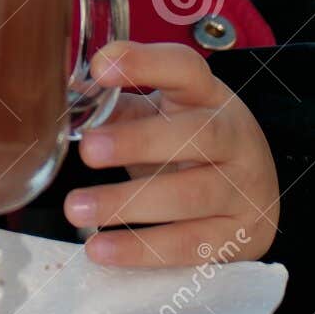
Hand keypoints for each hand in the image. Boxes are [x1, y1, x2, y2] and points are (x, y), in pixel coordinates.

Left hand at [63, 40, 279, 268]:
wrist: (251, 194)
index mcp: (208, 97)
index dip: (145, 63)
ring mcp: (244, 190)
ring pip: (192, 196)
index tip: (99, 67)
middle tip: (87, 149)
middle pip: (197, 135)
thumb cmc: (190, 146)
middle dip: (139, 141)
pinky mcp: (240, 237)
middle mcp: (235, 137)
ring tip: (76, 209)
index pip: (185, 68)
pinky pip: (190, 246)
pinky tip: (102, 250)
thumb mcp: (163, 117)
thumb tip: (64, 99)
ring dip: (129, 203)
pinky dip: (142, 250)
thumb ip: (118, 109)